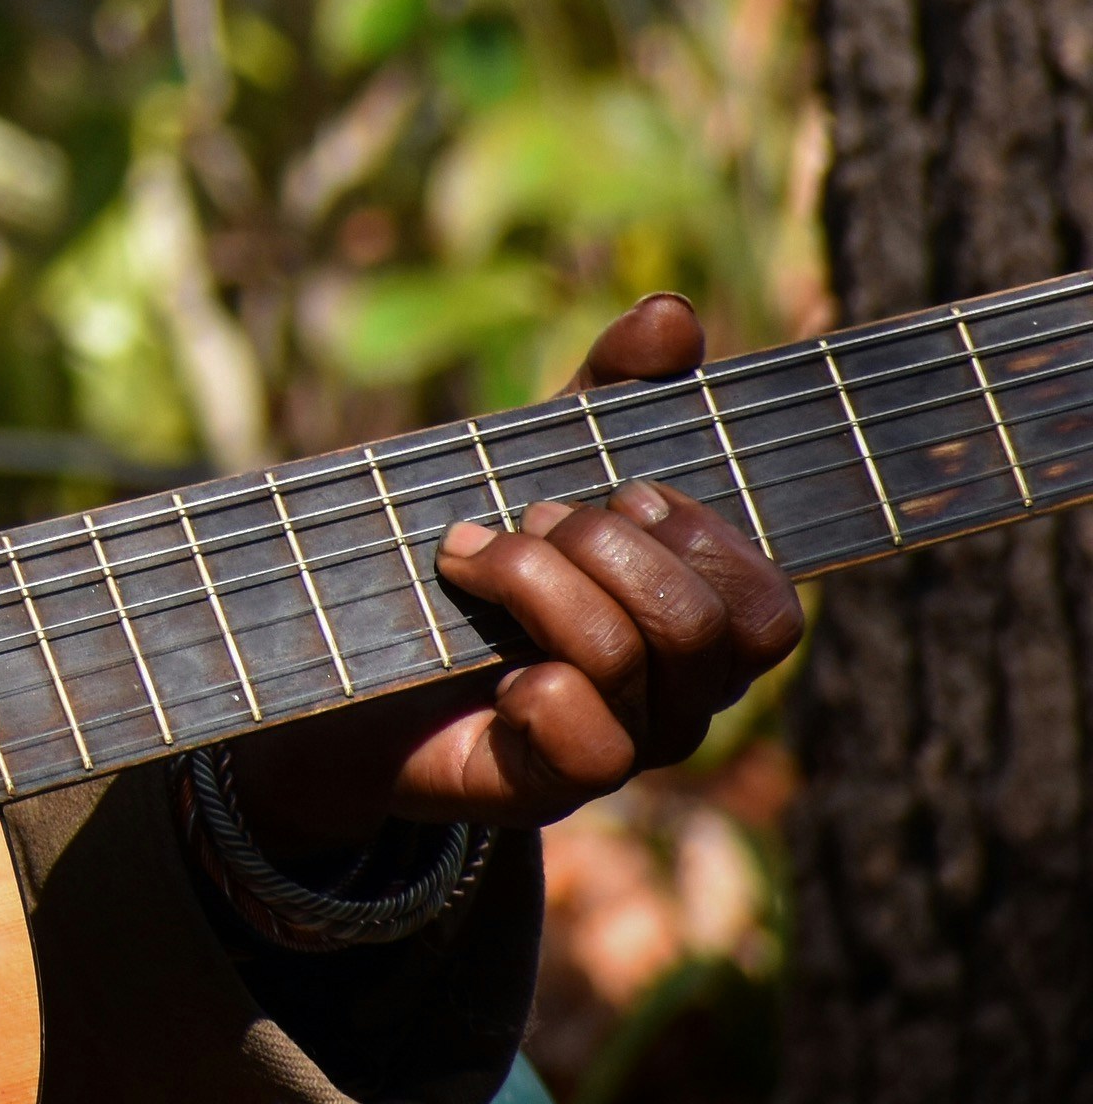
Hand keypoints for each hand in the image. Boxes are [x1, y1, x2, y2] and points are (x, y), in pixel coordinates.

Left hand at [224, 293, 806, 859]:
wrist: (334, 653)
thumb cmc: (460, 551)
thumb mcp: (529, 456)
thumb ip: (605, 391)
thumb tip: (672, 312)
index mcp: (691, 627)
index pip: (769, 605)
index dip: (700, 537)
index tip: (613, 488)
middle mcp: (676, 701)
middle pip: (705, 628)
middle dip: (603, 547)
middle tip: (523, 519)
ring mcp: (616, 751)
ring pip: (634, 664)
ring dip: (540, 586)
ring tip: (470, 556)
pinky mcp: (545, 790)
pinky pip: (592, 748)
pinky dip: (539, 688)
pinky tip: (490, 668)